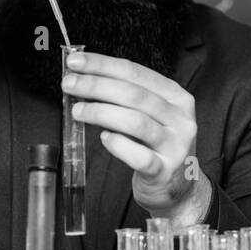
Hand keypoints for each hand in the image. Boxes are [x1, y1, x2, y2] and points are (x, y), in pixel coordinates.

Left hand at [62, 51, 210, 223]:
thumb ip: (127, 99)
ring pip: (136, 123)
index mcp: (177, 98)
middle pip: (135, 95)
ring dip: (101, 113)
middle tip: (70, 84)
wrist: (179, 188)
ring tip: (78, 111)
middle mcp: (180, 120)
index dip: (103, 65)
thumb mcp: (153, 116)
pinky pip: (139, 157)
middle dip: (97, 86)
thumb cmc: (157, 147)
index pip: (137, 73)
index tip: (76, 62)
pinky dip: (118, 145)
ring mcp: (175, 147)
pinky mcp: (165, 172)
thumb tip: (85, 79)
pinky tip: (105, 139)